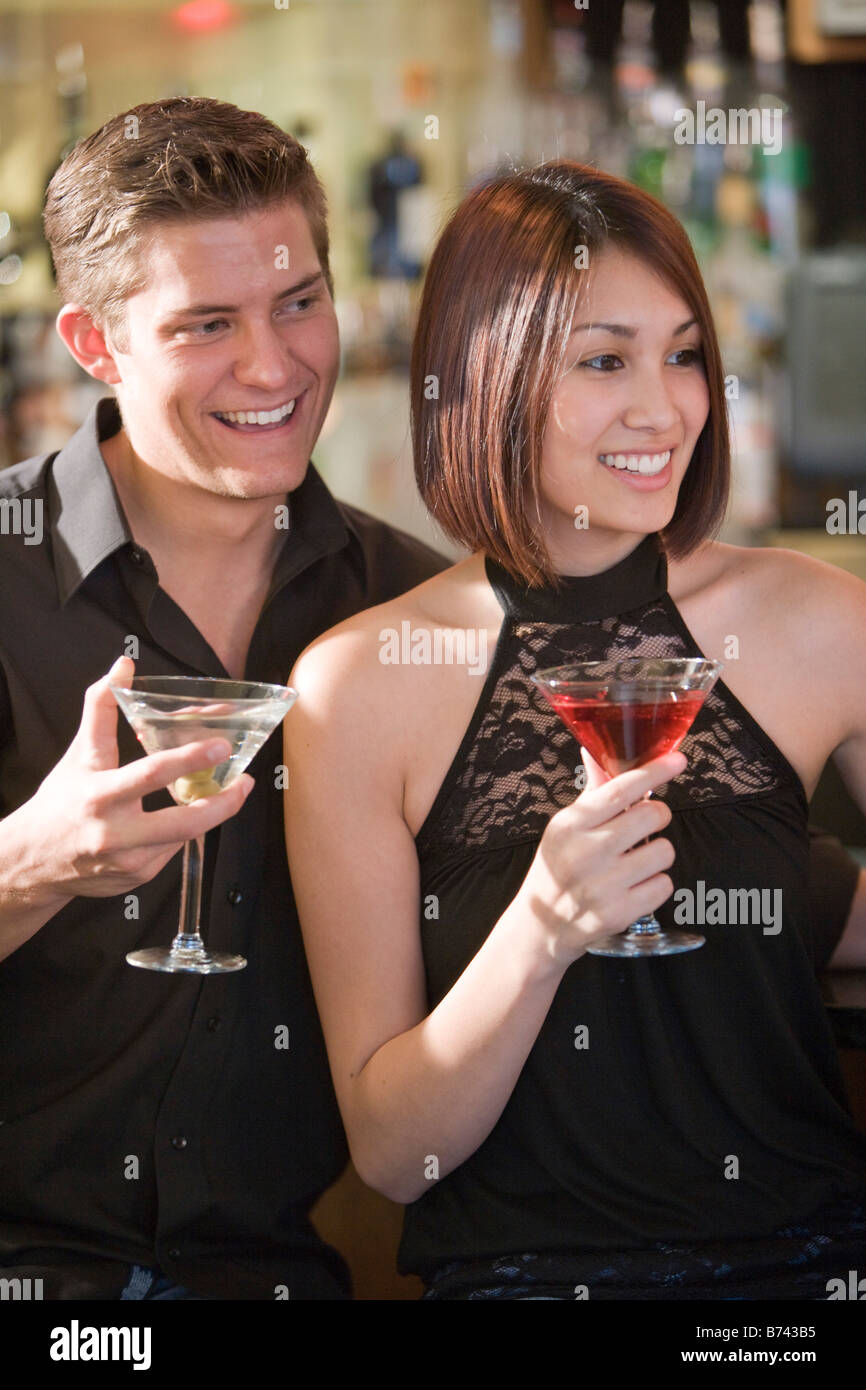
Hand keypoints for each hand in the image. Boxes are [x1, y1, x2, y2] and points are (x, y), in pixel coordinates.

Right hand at [8, 656, 253, 904]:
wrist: (36, 860)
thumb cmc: (61, 800)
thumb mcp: (80, 753)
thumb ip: (101, 707)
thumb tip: (124, 665)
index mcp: (100, 796)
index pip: (151, 774)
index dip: (189, 759)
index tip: (220, 745)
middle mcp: (116, 834)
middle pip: (184, 823)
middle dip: (223, 802)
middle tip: (246, 780)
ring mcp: (130, 862)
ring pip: (186, 836)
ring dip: (211, 813)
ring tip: (228, 790)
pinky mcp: (140, 877)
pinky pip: (174, 850)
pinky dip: (184, 830)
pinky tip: (184, 816)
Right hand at [516, 747, 686, 963]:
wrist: (542, 926)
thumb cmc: (559, 866)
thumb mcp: (567, 827)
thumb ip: (593, 791)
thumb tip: (596, 749)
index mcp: (571, 824)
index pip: (621, 789)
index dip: (655, 771)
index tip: (678, 760)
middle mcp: (585, 852)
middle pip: (652, 816)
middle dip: (656, 817)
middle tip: (644, 826)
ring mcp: (603, 885)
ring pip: (665, 851)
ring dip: (657, 854)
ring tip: (634, 863)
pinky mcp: (619, 913)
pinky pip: (664, 885)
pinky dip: (656, 884)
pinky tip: (634, 886)